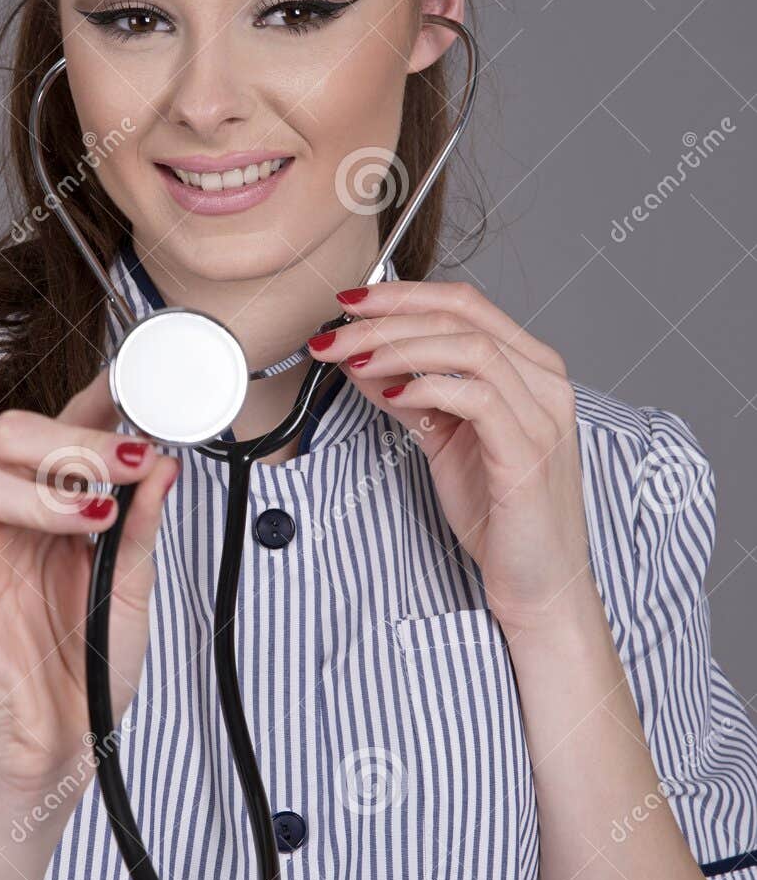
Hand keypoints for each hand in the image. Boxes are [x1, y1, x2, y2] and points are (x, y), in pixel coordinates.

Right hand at [0, 369, 179, 803]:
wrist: (63, 743)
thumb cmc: (91, 664)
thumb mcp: (131, 587)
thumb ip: (141, 525)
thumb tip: (166, 463)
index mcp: (56, 503)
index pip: (67, 430)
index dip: (96, 400)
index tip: (139, 384)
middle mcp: (9, 512)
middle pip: (16, 432)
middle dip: (76, 438)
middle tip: (128, 460)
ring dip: (40, 483)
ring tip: (92, 515)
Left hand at [308, 279, 599, 634]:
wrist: (539, 585)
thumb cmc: (500, 515)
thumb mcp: (443, 440)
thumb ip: (409, 394)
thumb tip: (359, 357)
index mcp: (530, 370)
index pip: (465, 303)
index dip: (402, 294)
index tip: (350, 302)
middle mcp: (544, 382)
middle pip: (462, 315)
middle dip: (387, 317)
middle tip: (336, 334)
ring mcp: (542, 415)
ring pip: (468, 346)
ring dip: (399, 347)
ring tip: (353, 361)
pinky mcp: (529, 451)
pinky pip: (477, 396)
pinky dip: (427, 387)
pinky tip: (393, 397)